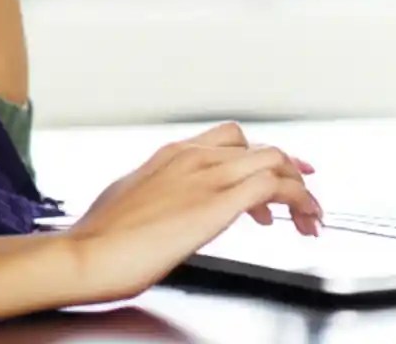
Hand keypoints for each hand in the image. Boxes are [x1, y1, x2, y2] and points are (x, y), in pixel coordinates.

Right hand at [64, 122, 321, 302]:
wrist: (84, 254)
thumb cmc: (98, 238)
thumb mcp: (133, 198)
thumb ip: (163, 193)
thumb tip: (175, 205)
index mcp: (172, 153)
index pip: (233, 140)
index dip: (264, 154)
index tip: (280, 173)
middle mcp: (193, 156)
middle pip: (262, 147)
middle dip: (291, 169)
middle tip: (306, 194)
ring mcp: (206, 175)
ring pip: (275, 161)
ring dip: (301, 188)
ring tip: (310, 216)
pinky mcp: (216, 202)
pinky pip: (274, 186)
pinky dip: (298, 200)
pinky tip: (303, 219)